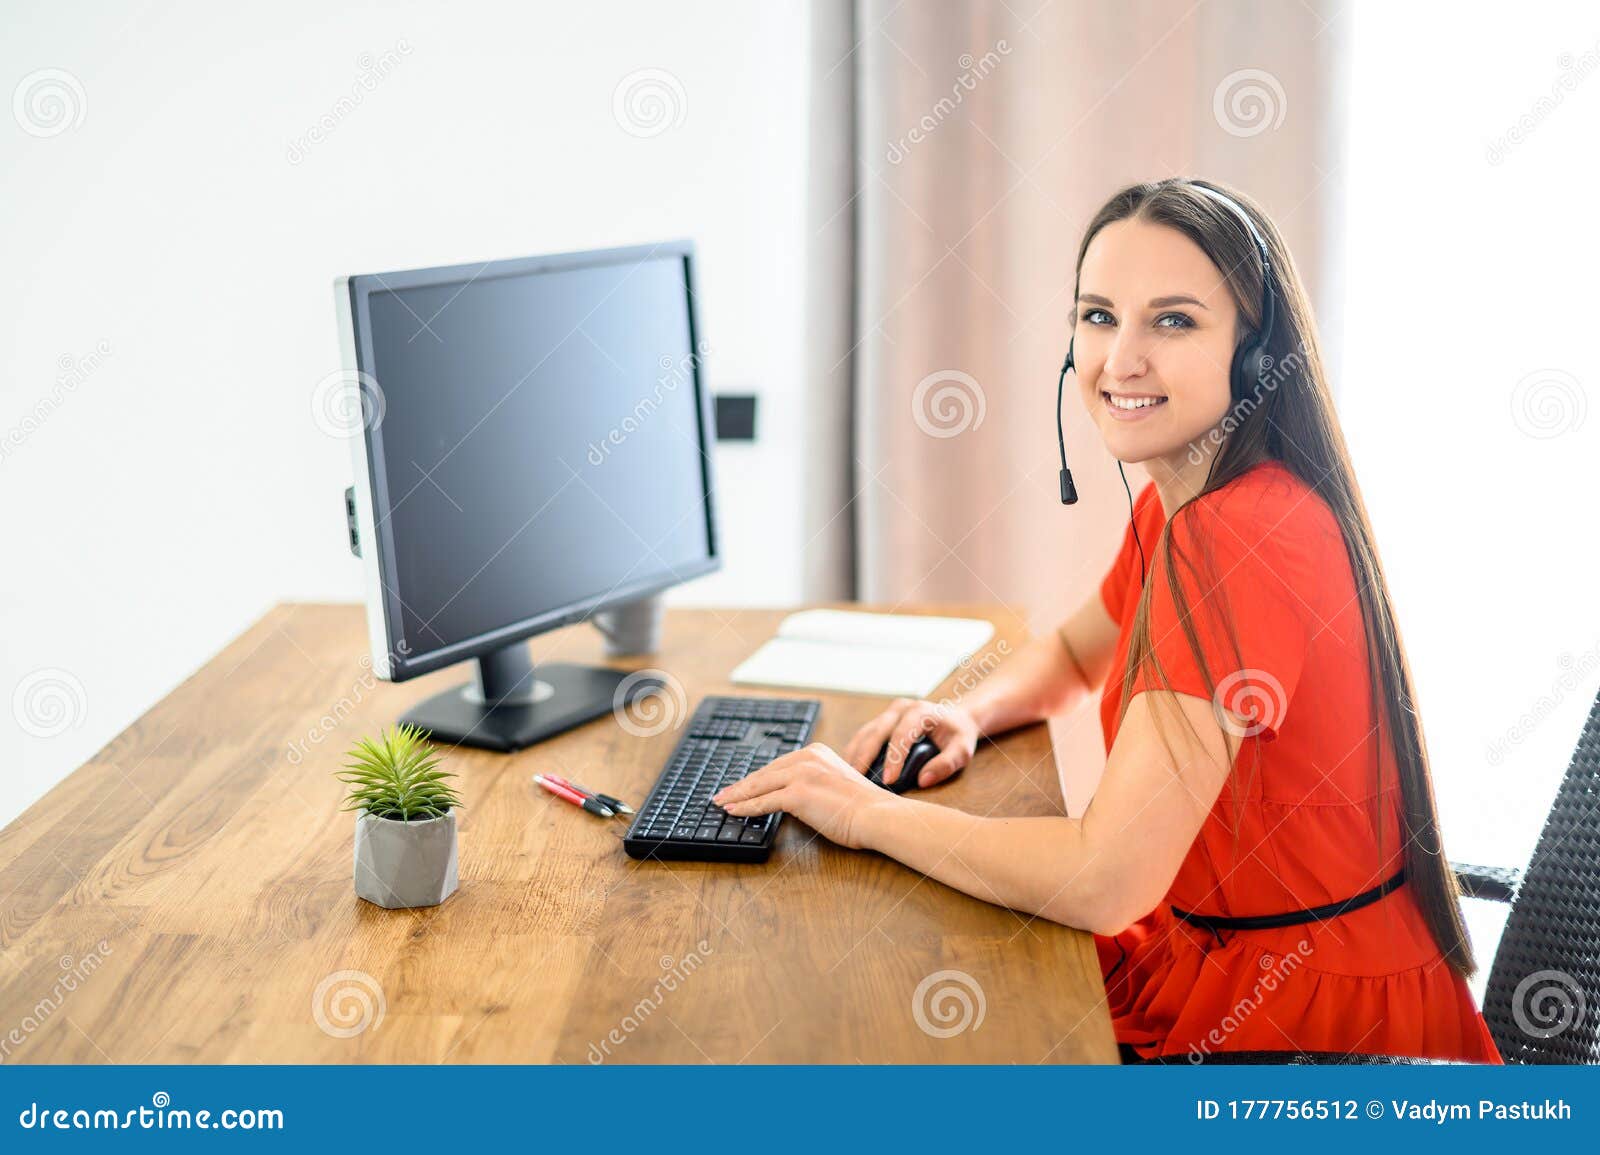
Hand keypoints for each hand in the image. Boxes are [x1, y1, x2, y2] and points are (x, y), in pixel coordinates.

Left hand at [712, 743, 896, 849]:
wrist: (877, 814)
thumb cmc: (863, 807)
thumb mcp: (835, 784)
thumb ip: (814, 783)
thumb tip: (792, 797)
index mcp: (816, 752)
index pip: (778, 766)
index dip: (757, 778)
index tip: (742, 785)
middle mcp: (806, 757)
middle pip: (764, 773)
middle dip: (741, 785)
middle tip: (722, 794)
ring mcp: (800, 774)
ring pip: (759, 786)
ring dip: (737, 796)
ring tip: (721, 802)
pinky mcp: (797, 793)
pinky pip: (763, 802)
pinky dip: (745, 808)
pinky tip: (733, 812)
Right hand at [840, 698, 980, 788]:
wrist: (956, 718)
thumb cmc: (958, 735)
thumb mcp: (962, 750)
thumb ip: (946, 764)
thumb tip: (923, 780)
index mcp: (921, 710)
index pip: (902, 734)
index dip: (893, 758)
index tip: (888, 780)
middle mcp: (901, 708)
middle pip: (876, 731)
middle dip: (865, 756)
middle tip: (858, 780)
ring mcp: (888, 712)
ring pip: (865, 732)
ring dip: (855, 754)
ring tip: (848, 777)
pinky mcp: (881, 721)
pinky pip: (864, 735)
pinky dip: (855, 751)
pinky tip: (850, 768)